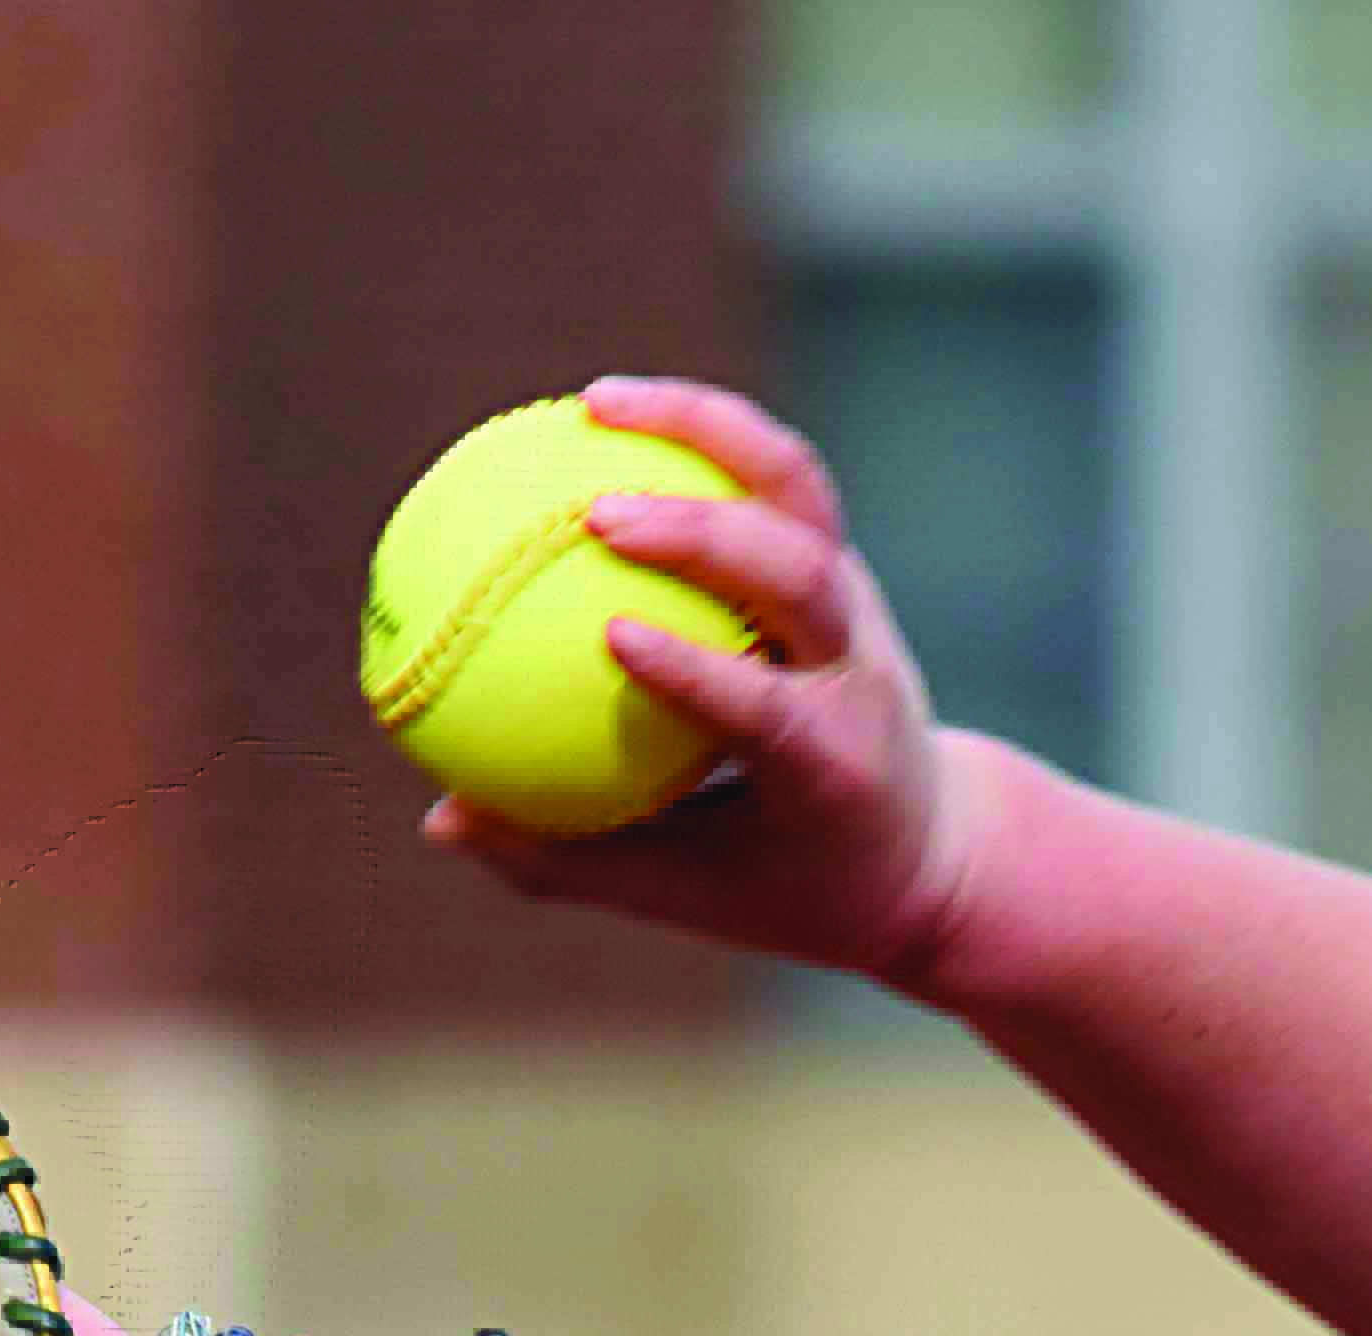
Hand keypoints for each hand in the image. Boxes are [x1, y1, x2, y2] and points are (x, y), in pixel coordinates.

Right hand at [420, 374, 1001, 992]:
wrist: (926, 845)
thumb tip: (445, 820)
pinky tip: (608, 412)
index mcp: (831, 765)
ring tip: (596, 402)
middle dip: (707, 535)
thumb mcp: (690, 897)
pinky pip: (772, 476)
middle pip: (800, 577)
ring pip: (798, 490)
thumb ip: (572, 861)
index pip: (771, 710)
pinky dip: (702, 431)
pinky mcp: (841, 560)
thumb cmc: (790, 883)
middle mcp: (858, 670)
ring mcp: (858, 604)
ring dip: (706, 430)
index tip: (615, 635)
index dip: (699, 669)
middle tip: (597, 511)